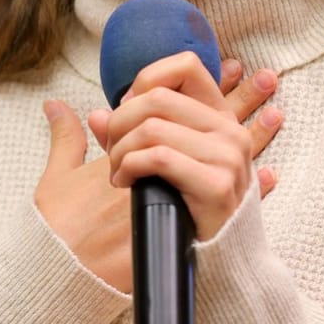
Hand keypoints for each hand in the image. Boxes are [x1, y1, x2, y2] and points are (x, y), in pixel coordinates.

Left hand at [87, 53, 281, 242]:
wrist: (215, 257)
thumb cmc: (181, 203)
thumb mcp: (161, 158)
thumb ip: (129, 132)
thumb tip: (95, 115)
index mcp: (218, 116)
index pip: (186, 66)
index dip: (147, 80)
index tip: (127, 108)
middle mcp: (229, 130)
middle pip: (156, 98)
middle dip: (120, 122)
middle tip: (110, 148)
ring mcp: (227, 157)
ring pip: (152, 128)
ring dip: (120, 151)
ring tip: (116, 171)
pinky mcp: (217, 185)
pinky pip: (159, 158)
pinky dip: (130, 167)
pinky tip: (123, 182)